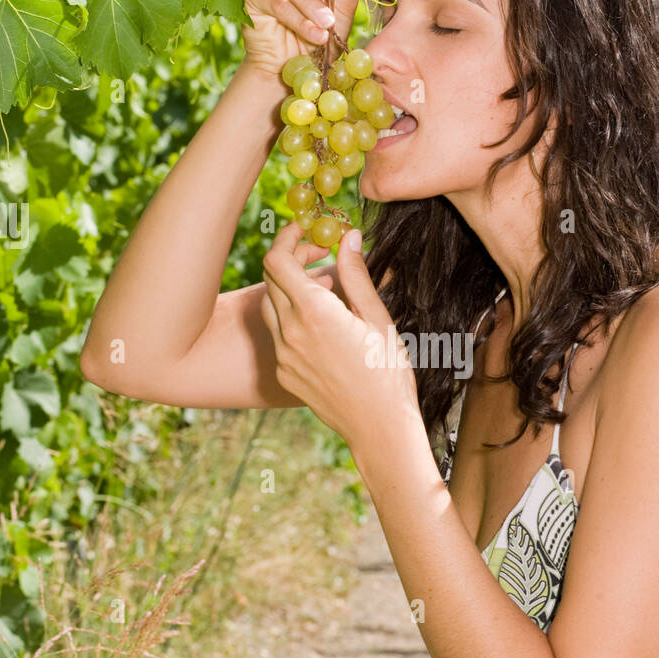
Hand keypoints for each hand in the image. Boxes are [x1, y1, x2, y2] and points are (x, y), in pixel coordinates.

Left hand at [260, 221, 418, 449]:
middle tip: (320, 256)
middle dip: (291, 259)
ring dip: (288, 288)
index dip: (287, 238)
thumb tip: (348, 237)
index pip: (277, 260)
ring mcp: (283, 355)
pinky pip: (277, 334)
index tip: (305, 231)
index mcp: (314, 313)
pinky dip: (290, 317)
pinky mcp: (283, 373)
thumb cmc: (388, 372)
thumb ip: (356, 275)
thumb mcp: (378, 317)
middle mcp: (290, 332)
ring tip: (323, 290)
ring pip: (270, 305)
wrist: (378, 427)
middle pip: (270, 278)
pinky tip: (320, 323)